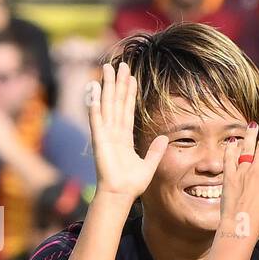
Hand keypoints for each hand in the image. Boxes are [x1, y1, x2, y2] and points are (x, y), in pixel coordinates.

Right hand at [86, 61, 168, 199]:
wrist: (121, 194)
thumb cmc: (132, 184)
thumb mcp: (149, 164)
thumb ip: (155, 150)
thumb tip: (164, 137)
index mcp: (124, 137)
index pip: (127, 110)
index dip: (129, 93)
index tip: (131, 78)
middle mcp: (113, 132)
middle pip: (116, 102)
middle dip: (118, 83)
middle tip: (120, 65)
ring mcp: (105, 134)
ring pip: (107, 105)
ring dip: (107, 87)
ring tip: (107, 69)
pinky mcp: (99, 139)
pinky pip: (97, 117)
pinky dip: (95, 103)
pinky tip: (94, 88)